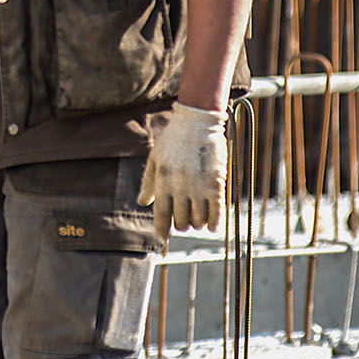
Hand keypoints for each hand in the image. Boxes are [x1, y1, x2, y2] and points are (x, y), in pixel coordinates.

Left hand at [138, 102, 226, 238]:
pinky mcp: (216, 184)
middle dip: (180, 224)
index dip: (162, 230)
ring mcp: (199, 186)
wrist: (198, 122)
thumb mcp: (155, 158)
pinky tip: (212, 226)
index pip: (161, 215)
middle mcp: (180, 187)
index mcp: (163, 181)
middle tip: (183, 220)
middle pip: (181, 221)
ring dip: (196, 223)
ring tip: (196, 218)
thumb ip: (148, 182)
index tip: (163, 237)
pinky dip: (214, 223)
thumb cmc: (173, 139)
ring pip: (198, 220)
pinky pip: (216, 212)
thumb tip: (142, 203)